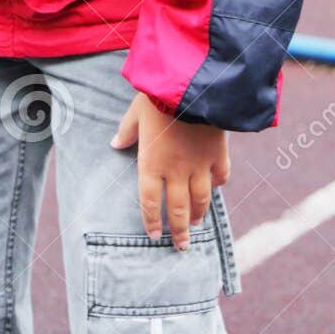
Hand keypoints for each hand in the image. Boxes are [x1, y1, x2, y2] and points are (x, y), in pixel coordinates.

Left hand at [111, 94, 229, 250]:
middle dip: (178, 231)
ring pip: (200, 199)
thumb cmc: (158, 97)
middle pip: (177, 209)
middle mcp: (176, 170)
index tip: (154, 236)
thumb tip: (115, 143)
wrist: (192, 86)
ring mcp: (199, 164)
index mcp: (152, 163)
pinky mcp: (218, 153)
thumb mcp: (135, 112)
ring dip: (198, 214)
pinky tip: (215, 188)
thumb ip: (127, 131)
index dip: (151, 221)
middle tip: (181, 247)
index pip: (149, 201)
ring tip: (195, 224)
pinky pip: (220, 175)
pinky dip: (218, 184)